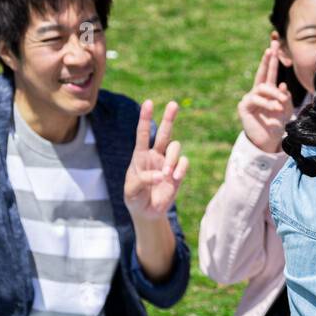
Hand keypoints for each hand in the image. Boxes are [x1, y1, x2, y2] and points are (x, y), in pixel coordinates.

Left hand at [125, 100, 188, 220]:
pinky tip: (174, 178)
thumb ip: (143, 180)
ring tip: (167, 175)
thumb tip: (162, 174)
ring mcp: (168, 163)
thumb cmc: (135, 198)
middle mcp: (155, 155)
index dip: (145, 118)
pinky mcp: (178, 173)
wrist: (147, 212)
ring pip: (175, 148)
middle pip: (164, 133)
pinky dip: (181, 168)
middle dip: (169, 118)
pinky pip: (184, 162)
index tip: (148, 103)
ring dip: (172, 159)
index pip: (143, 134)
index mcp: (140, 156)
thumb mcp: (132, 190)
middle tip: (173, 104)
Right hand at [238, 41, 293, 152]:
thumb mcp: (286, 110)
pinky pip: (256, 99)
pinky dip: (267, 103)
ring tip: (280, 105)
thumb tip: (281, 85)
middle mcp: (257, 92)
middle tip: (272, 47)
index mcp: (267, 91)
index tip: (275, 44)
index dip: (272, 59)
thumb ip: (285, 98)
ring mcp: (249, 98)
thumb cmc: (277, 125)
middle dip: (268, 60)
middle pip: (262, 73)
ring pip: (262, 88)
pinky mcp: (244, 107)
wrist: (268, 141)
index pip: (270, 73)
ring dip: (274, 95)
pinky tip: (274, 108)